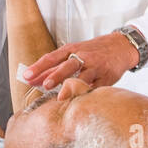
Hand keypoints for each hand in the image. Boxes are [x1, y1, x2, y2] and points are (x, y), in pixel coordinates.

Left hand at [21, 32, 138, 91]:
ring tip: (61, 96)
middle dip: (56, 75)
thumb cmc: (92, 51)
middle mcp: (83, 56)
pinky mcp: (107, 77)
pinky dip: (88, 94)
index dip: (39, 67)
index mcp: (72, 50)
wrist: (120, 46)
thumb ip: (53, 67)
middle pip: (68, 65)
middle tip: (45, 84)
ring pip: (83, 76)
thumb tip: (32, 80)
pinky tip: (80, 102)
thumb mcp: (72, 54)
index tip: (26, 76)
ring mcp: (96, 67)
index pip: (52, 57)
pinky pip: (97, 87)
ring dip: (72, 86)